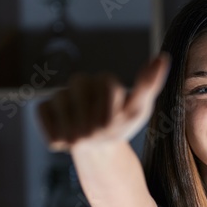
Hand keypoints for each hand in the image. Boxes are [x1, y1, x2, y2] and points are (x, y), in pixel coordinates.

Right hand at [36, 53, 170, 151]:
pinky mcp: (44, 108)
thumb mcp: (139, 110)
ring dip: (74, 131)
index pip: (106, 87)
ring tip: (83, 140)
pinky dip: (55, 134)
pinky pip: (44, 116)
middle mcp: (81, 82)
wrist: (99, 149)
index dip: (108, 111)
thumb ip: (148, 85)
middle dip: (91, 122)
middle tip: (98, 134)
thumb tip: (163, 57)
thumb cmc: (120, 126)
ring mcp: (60, 95)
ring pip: (61, 107)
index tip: (112, 125)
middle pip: (80, 94)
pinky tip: (65, 142)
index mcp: (104, 80)